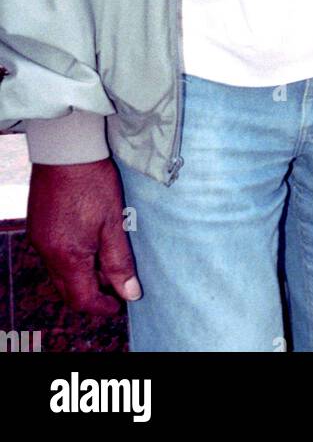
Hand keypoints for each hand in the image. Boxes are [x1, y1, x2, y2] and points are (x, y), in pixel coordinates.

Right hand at [27, 159, 141, 314]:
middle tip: (116, 285)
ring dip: (80, 275)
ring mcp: (39, 239)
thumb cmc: (94, 183)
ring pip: (59, 272)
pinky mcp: (37, 226)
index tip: (120, 304)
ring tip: (105, 261)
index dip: (102, 307)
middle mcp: (47, 253)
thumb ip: (119, 261)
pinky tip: (88, 242)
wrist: (66, 149)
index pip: (81, 299)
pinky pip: (52, 255)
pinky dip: (70, 258)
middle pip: (67, 289)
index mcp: (67, 256)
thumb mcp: (114, 223)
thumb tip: (130, 293)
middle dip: (91, 293)